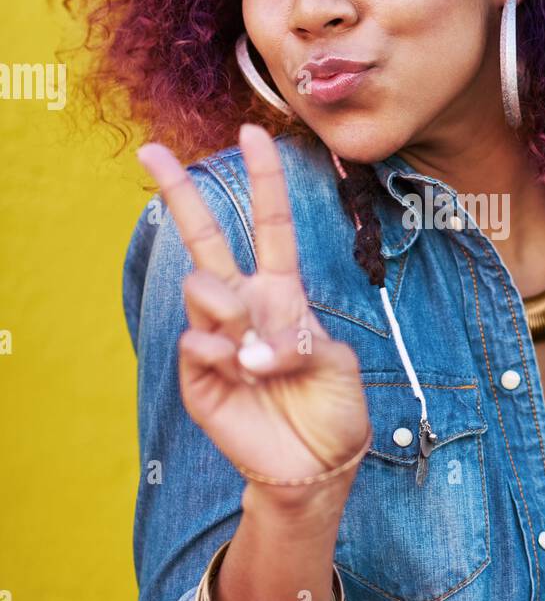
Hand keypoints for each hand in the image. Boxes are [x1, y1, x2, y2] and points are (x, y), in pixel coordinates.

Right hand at [136, 124, 370, 501]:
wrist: (316, 467)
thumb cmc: (334, 411)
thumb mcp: (337, 365)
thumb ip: (300, 341)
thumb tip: (250, 345)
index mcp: (284, 295)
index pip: (270, 226)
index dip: (264, 180)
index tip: (253, 133)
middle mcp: (245, 308)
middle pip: (204, 240)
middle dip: (178, 192)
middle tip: (151, 151)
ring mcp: (217, 339)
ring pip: (203, 288)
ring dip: (233, 313)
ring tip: (259, 355)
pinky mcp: (198, 376)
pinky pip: (198, 342)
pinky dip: (227, 356)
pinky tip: (245, 376)